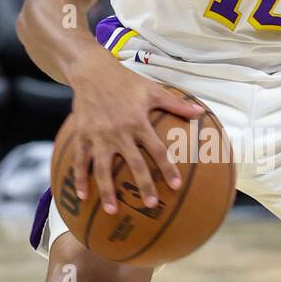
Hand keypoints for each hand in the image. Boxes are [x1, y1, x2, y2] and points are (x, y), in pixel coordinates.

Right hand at [69, 46, 203, 213]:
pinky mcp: (82, 135)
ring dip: (107, 191)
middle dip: (142, 185)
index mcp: (138, 122)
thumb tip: (200, 112)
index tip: (175, 186)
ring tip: (112, 211)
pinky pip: (80, 160)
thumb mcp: (153, 90)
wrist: (92, 70)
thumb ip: (176, 104)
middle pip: (133, 164)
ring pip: (103, 168)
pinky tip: (82, 196)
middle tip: (150, 205)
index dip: (167, 168)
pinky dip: (79, 178)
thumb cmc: (125, 81)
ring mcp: (99, 135)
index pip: (157, 149)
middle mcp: (119, 132)